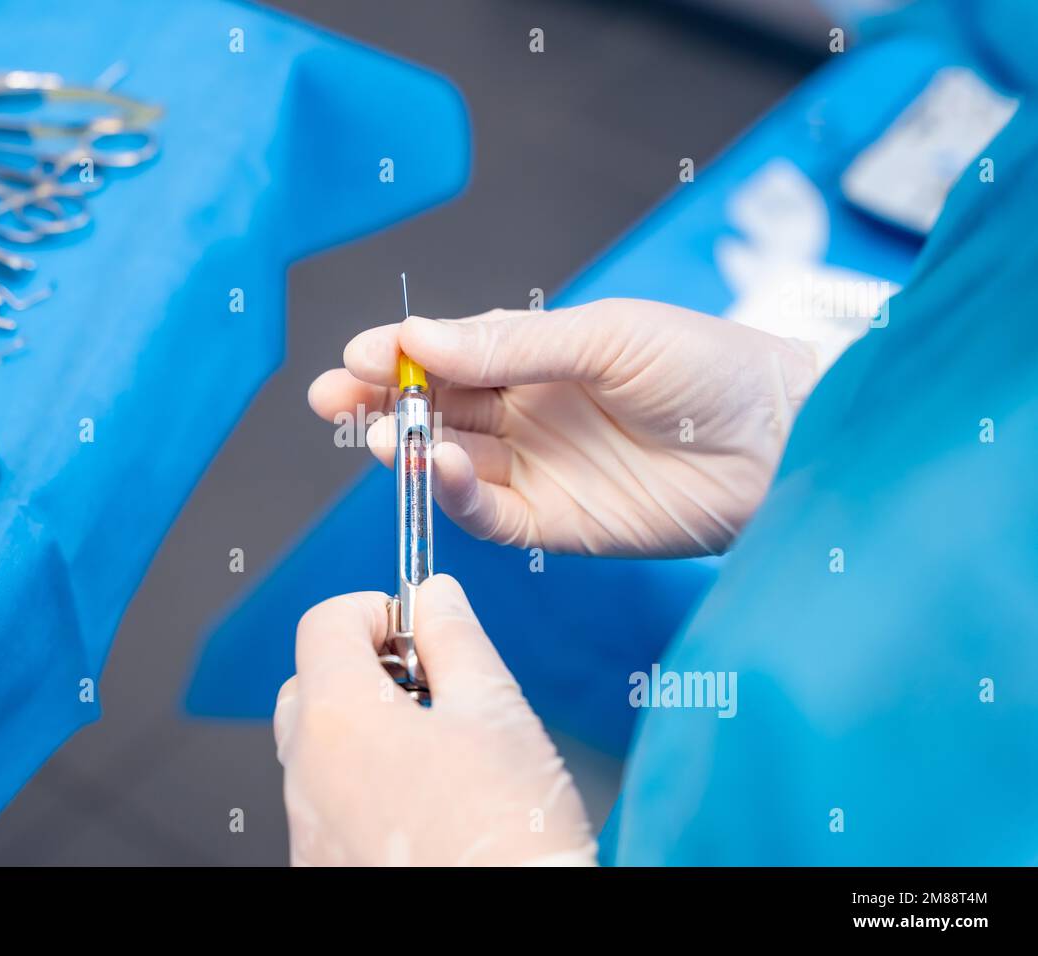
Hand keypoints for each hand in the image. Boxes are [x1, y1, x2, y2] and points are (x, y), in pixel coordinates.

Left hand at [274, 575, 596, 865]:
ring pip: (318, 750)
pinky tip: (423, 803)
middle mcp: (305, 773)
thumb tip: (436, 596)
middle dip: (365, 668)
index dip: (376, 608)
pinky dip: (361, 786)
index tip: (420, 627)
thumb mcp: (495, 711)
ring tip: (437, 749)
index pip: (324, 623)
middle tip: (430, 685)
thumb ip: (456, 639)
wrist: (510, 937)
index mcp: (339, 717)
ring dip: (365, 728)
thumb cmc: (508, 835)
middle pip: (310, 684)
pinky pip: (326, 806)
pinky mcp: (321, 868)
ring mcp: (307, 829)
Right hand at [309, 299, 821, 555]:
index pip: (449, 355)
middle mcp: (526, 413)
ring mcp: (537, 469)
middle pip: (433, 408)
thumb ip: (510, 345)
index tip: (358, 355)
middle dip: (378, 401)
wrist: (779, 440)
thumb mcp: (604, 336)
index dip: (399, 353)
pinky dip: (454, 493)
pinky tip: (438, 464)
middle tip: (330, 399)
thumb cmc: (706, 368)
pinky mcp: (554, 524)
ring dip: (406, 448)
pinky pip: (488, 513)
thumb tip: (418, 333)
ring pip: (448, 461)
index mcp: (536, 356)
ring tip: (376, 433)